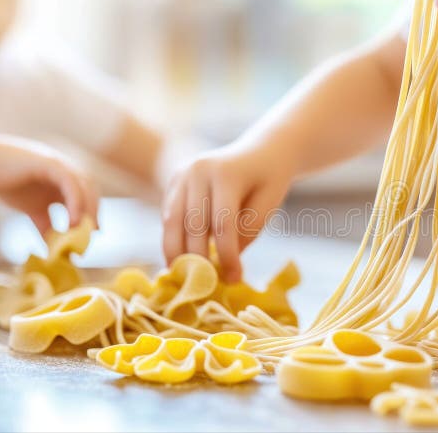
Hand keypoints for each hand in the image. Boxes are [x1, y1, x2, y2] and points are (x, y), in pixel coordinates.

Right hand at [0, 137, 98, 234]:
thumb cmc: (9, 184)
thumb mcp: (33, 210)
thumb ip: (46, 226)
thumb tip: (51, 250)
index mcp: (66, 180)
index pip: (88, 196)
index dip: (94, 213)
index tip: (94, 233)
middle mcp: (67, 171)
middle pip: (91, 191)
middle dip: (94, 212)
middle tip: (93, 233)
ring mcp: (61, 165)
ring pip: (85, 186)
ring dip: (89, 208)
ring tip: (84, 229)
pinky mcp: (51, 164)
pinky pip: (70, 183)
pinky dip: (76, 201)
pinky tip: (73, 220)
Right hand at [162, 145, 292, 281]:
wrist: (261, 151)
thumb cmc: (268, 181)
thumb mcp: (268, 205)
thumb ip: (247, 232)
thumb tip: (224, 264)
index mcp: (226, 173)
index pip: (223, 223)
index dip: (226, 255)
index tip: (234, 279)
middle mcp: (198, 170)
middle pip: (193, 224)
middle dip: (199, 259)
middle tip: (207, 286)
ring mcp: (182, 174)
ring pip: (172, 221)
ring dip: (176, 253)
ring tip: (185, 279)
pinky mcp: (173, 181)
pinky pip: (169, 216)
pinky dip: (173, 239)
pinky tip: (180, 261)